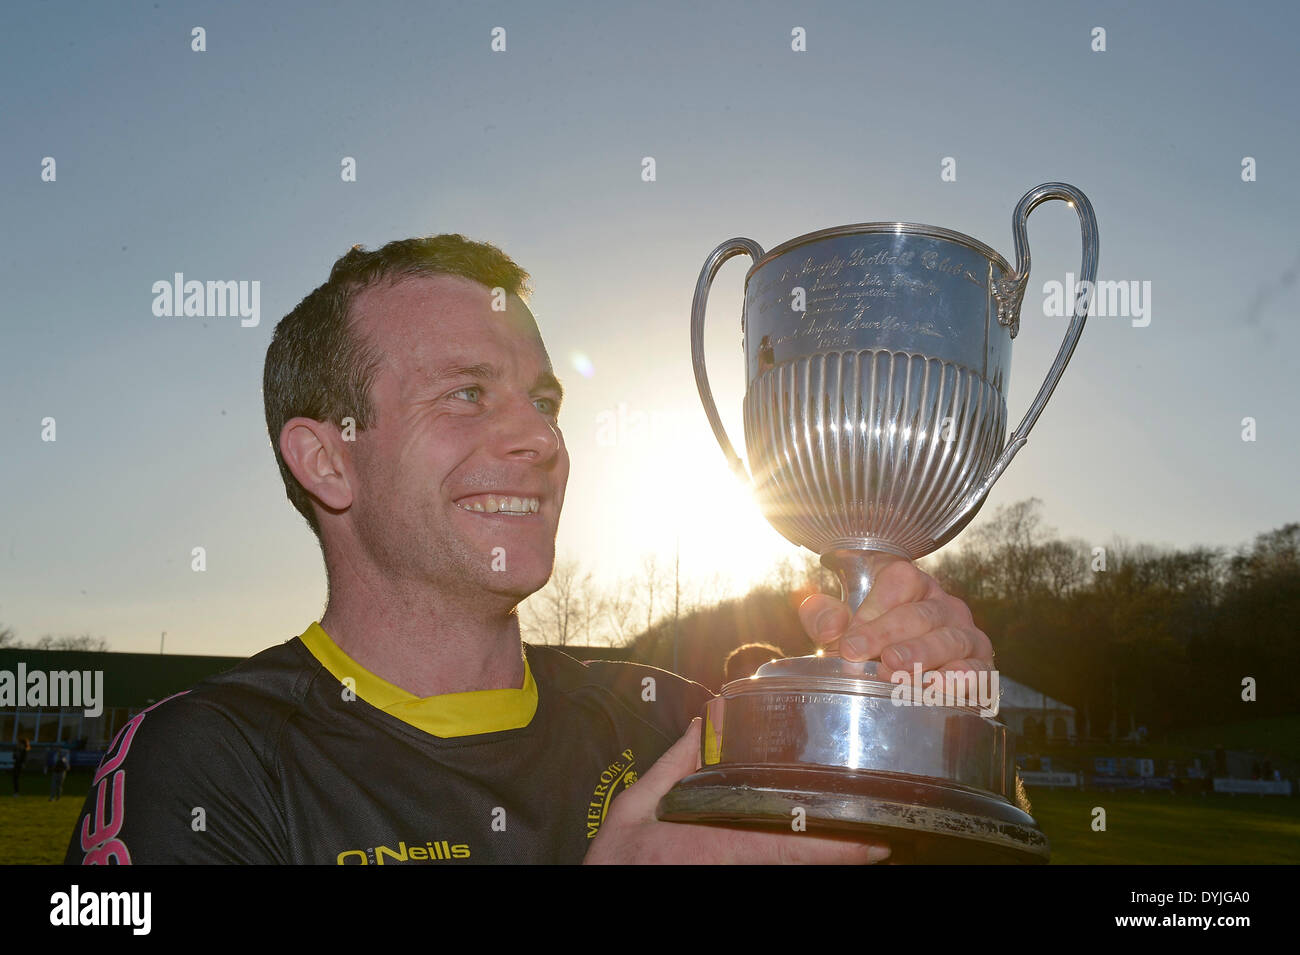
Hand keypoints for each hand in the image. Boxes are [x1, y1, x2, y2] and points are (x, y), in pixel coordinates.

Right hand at [583, 718, 890, 864]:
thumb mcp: (635, 806)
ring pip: (787, 874)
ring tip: (858, 842)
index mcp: (714, 846)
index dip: (837, 849)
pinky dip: (793, 861)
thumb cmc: (617, 859)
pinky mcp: (728, 887)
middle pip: (798, 866)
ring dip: (820, 859)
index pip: (787, 848)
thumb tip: (705, 723)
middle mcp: (732, 872)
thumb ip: (673, 766)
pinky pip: (768, 873)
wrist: (598, 893)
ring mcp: (731, 883)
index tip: (876, 843)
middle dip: (841, 853)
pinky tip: (813, 848)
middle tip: (881, 833)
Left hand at [798, 553, 992, 681]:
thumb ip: (823, 615)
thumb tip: (831, 628)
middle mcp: (943, 605)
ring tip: (897, 673)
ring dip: (924, 656)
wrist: (903, 659)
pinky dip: (961, 680)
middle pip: (922, 614)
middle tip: (871, 657)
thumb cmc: (868, 634)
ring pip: (951, 640)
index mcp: (910, 583)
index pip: (899, 582)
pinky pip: (978, 670)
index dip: (874, 610)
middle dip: (893, 635)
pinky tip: (939, 688)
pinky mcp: (980, 665)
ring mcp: (965, 634)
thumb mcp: (840, 618)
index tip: (850, 642)